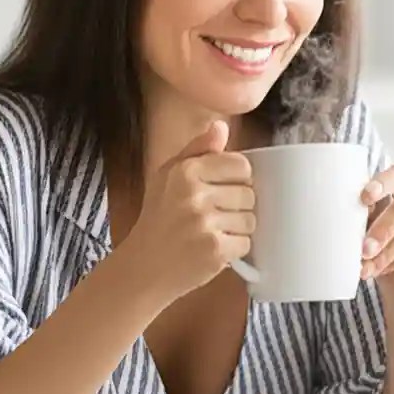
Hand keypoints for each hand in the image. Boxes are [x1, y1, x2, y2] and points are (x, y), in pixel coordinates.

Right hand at [119, 121, 255, 302]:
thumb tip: (221, 126)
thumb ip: (197, 149)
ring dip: (237, 229)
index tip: (222, 190)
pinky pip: (246, 243)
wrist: (142, 267)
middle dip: (237, 207)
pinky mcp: (215, 250)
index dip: (238, 179)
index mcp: (185, 171)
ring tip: (213, 233)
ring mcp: (205, 223)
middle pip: (249, 194)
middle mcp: (194, 195)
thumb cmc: (158, 219)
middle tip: (213, 217)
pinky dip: (235, 249)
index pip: (241, 165)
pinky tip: (214, 249)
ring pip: (250, 220)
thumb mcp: (167, 176)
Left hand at [359, 163, 393, 295]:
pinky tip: (383, 269)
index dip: (383, 184)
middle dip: (383, 229)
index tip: (364, 198)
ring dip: (388, 251)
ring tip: (366, 265)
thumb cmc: (389, 234)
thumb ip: (366, 210)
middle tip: (363, 249)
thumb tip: (341, 212)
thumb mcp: (375, 217)